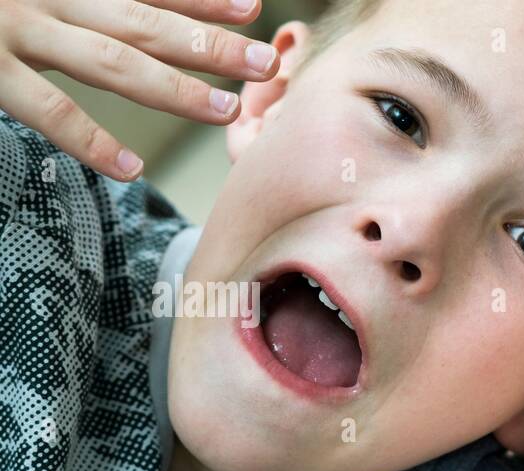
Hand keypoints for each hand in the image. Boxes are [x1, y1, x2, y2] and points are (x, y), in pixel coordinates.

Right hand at [0, 0, 280, 180]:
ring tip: (225, 111)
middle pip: (138, 17)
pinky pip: (42, 107)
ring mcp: (5, 27)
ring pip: (107, 59)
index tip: (250, 3)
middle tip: (266, 61)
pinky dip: (87, 138)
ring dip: (172, 86)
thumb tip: (114, 17)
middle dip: (207, 40)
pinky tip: (130, 169)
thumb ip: (72, 1)